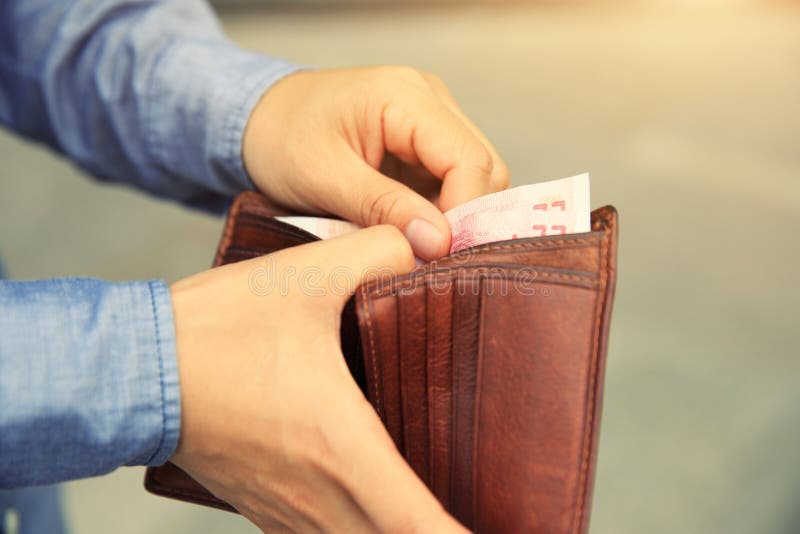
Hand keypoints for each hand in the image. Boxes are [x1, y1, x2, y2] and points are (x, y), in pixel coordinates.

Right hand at [169, 226, 467, 532]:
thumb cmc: (215, 330)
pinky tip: (377, 508)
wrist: (135, 367)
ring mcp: (288, 510)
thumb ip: (379, 252)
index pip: (421, 526)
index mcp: (342, 447)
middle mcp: (320, 496)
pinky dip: (364, 532)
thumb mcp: (306, 276)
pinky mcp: (264, 506)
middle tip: (493, 520)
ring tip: (445, 517)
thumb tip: (431, 243)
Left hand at [242, 66, 509, 260]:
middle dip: (466, 218)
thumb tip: (439, 243)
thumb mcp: (324, 178)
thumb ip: (383, 207)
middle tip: (434, 260)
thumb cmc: (280, 139)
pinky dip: (441, 210)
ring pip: (475, 175)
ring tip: (421, 248)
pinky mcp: (424, 139)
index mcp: (405, 96)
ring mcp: (431, 116)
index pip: (469, 159)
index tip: (440, 256)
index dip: (465, 214)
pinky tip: (414, 231)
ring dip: (455, 216)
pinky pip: (452, 179)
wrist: (259, 118)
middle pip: (484, 166)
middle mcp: (429, 98)